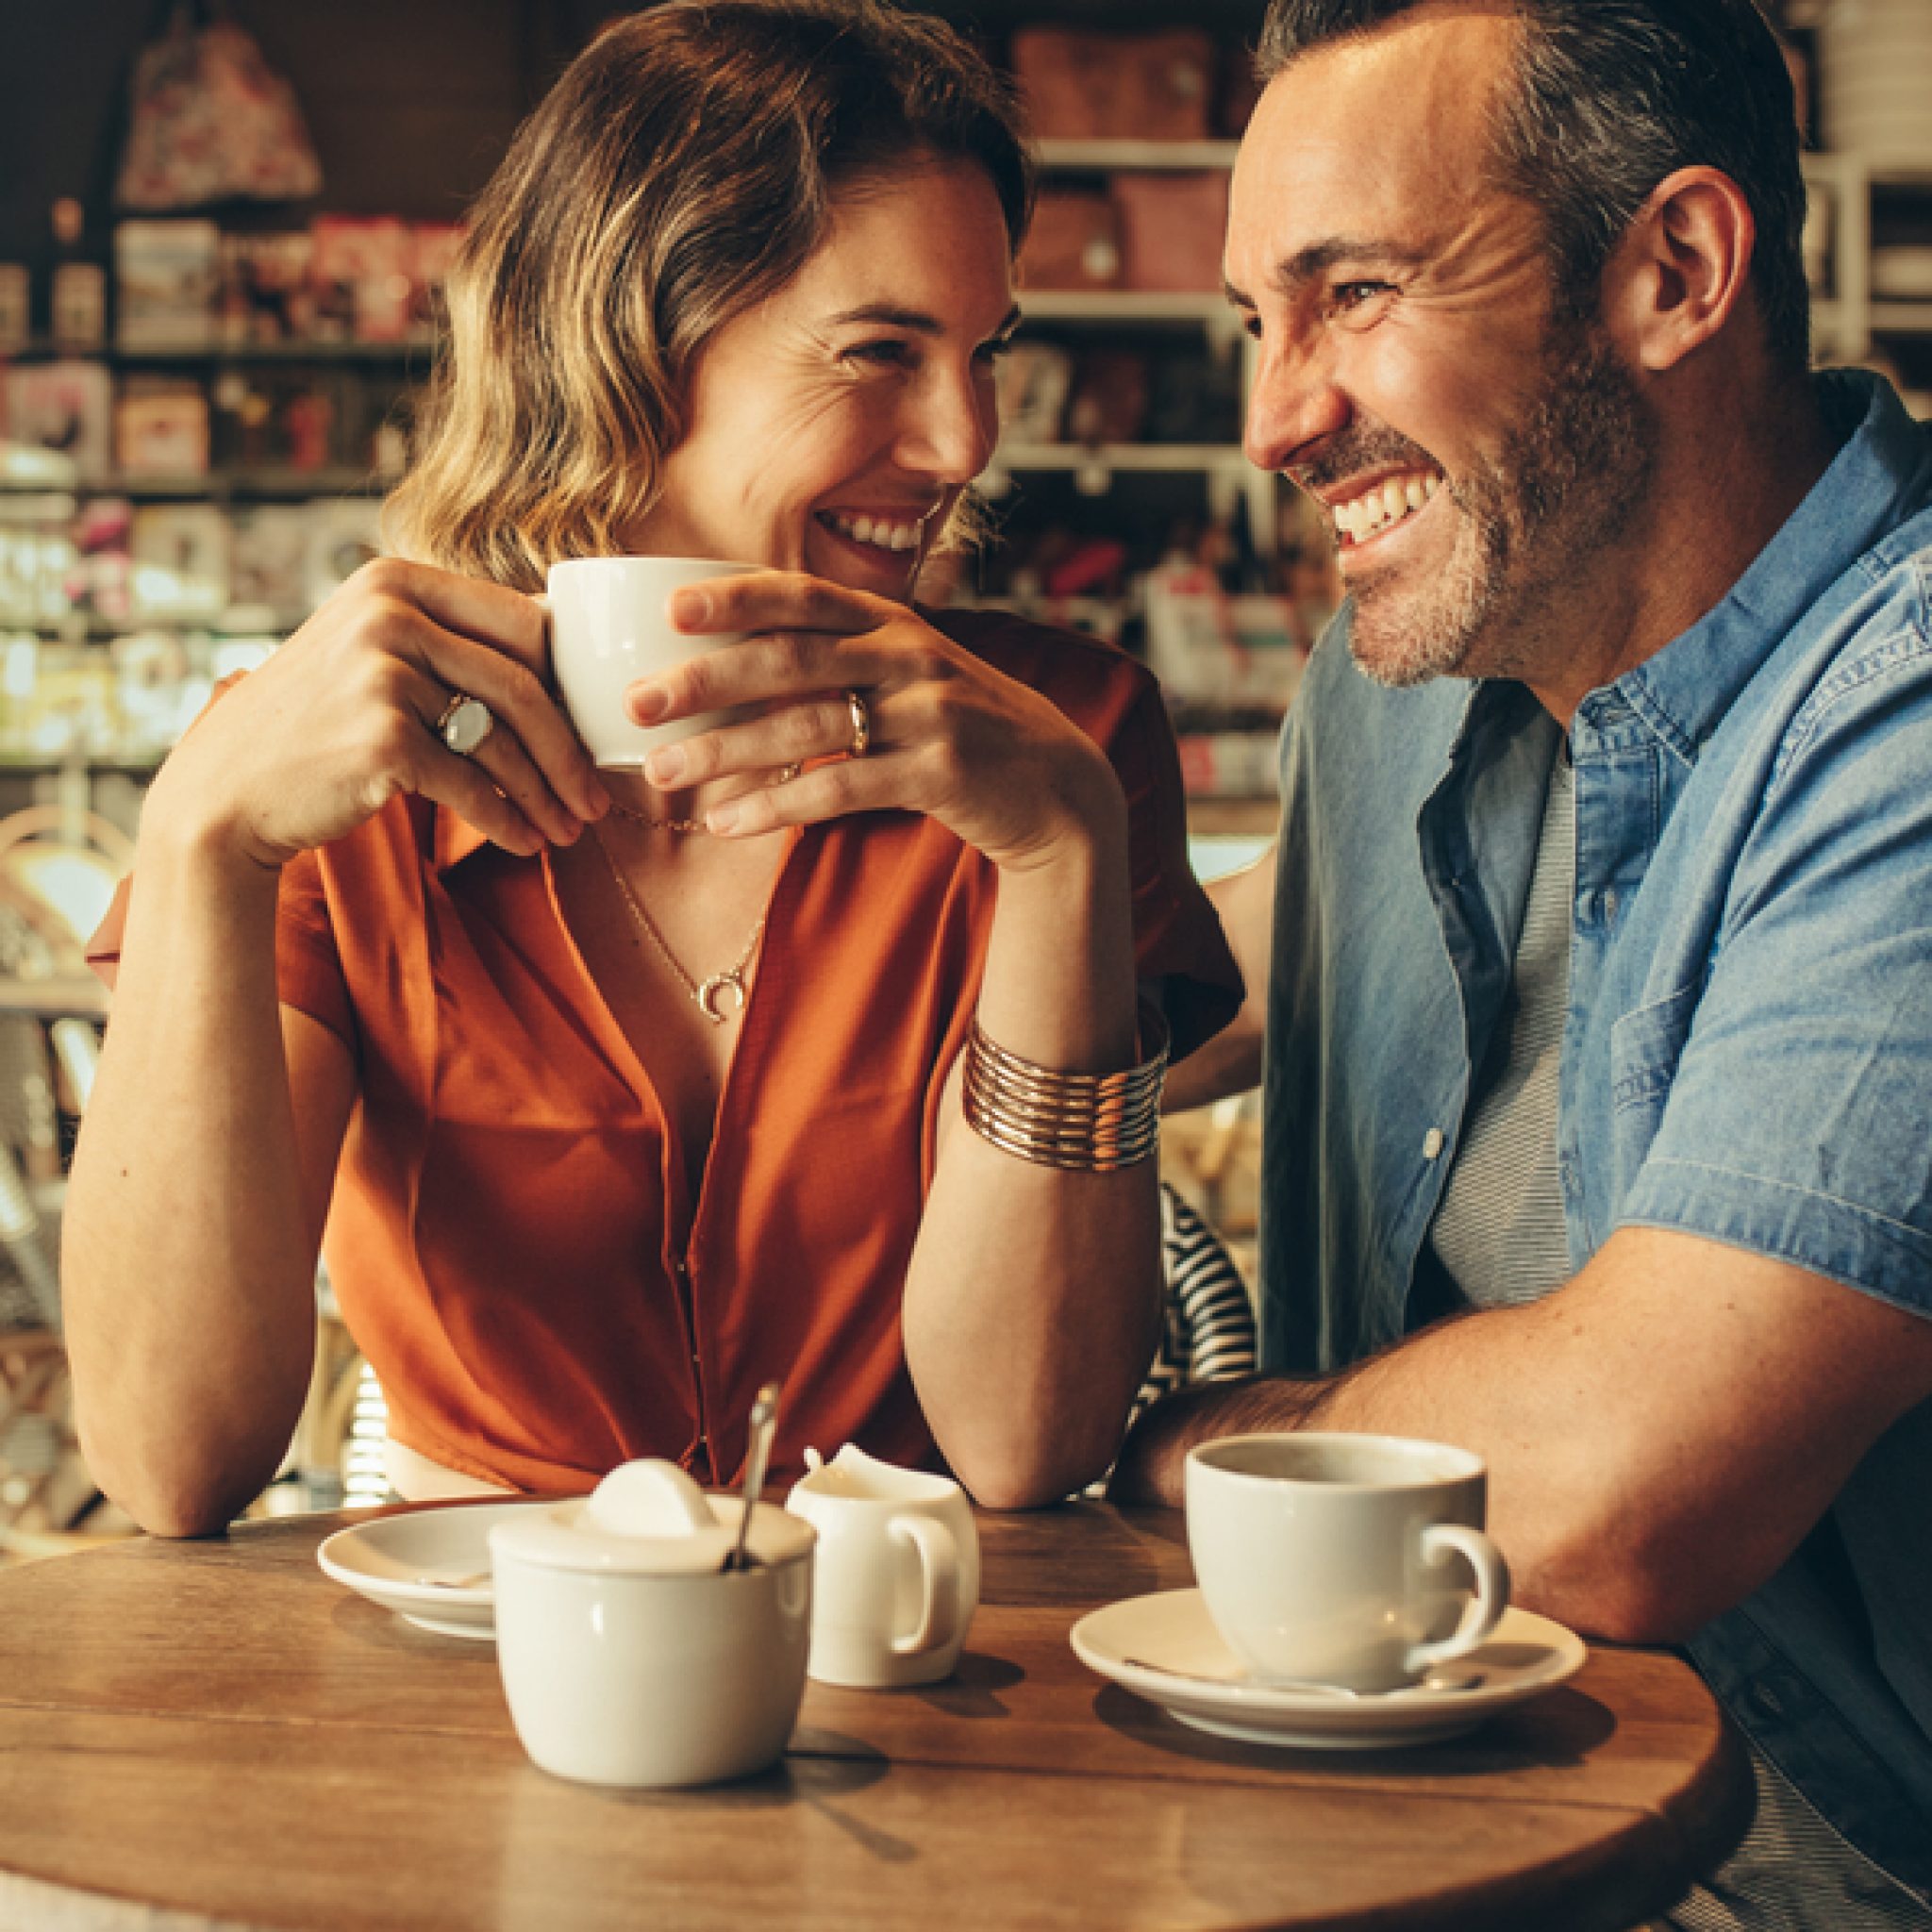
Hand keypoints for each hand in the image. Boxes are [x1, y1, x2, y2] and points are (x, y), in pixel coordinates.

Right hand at [144, 559, 608, 869]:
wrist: (227, 788)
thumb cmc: (318, 725)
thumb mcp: (373, 653)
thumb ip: (446, 638)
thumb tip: (556, 640)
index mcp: (397, 581)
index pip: (524, 625)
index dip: (569, 686)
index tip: (591, 733)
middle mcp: (389, 615)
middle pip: (524, 687)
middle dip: (570, 754)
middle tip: (597, 801)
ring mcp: (382, 674)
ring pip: (502, 743)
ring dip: (546, 796)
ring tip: (569, 832)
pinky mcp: (382, 739)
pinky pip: (471, 786)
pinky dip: (507, 822)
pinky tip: (525, 843)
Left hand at [627, 572, 1125, 872]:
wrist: (1055, 785)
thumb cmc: (959, 728)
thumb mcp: (909, 674)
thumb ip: (840, 660)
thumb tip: (730, 669)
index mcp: (893, 622)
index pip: (805, 595)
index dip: (737, 597)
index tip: (669, 607)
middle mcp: (909, 656)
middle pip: (792, 658)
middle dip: (707, 679)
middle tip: (638, 703)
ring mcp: (928, 713)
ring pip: (808, 726)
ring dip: (726, 750)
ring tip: (663, 772)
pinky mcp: (940, 773)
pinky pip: (842, 788)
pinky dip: (778, 805)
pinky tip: (727, 821)